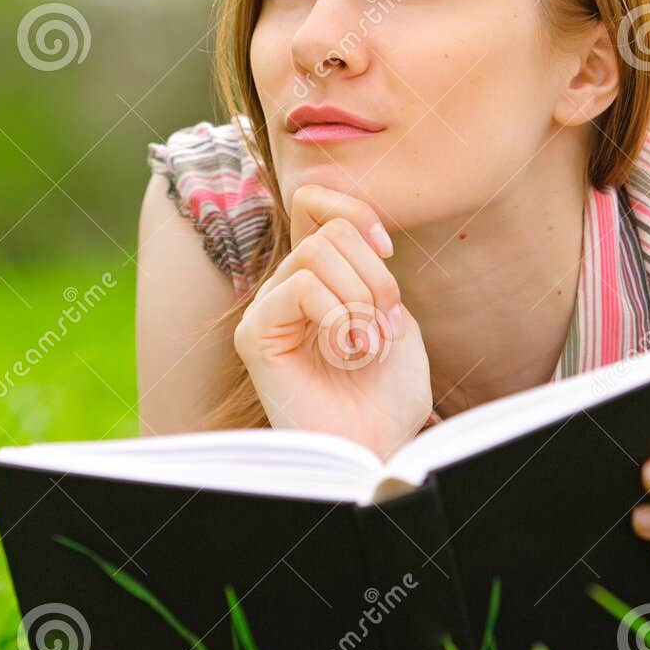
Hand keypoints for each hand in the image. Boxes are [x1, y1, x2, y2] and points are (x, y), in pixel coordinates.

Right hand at [233, 184, 432, 458]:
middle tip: (386, 324)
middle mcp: (288, 287)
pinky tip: (347, 351)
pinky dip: (338, 314)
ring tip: (369, 344)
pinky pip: (299, 287)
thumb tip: (354, 228)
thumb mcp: (393, 316)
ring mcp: (268, 309)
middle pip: (329, 231)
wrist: (378, 446)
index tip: (389, 251)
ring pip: (316, 253)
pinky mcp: (255, 334)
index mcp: (320, 277)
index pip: (314, 203)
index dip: (355, 211)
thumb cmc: (388, 393)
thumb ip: (371, 269)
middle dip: (375, 275)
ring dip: (361, 298)